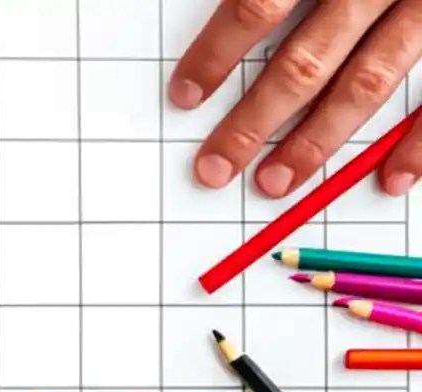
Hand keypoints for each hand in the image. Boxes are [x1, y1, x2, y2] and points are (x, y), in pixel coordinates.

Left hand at [172, 0, 421, 197]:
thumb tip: (233, 6)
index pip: (260, 3)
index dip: (217, 52)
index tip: (185, 94)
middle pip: (306, 59)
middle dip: (253, 121)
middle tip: (215, 166)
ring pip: (368, 80)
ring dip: (317, 140)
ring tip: (274, 181)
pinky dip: (420, 141)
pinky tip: (389, 177)